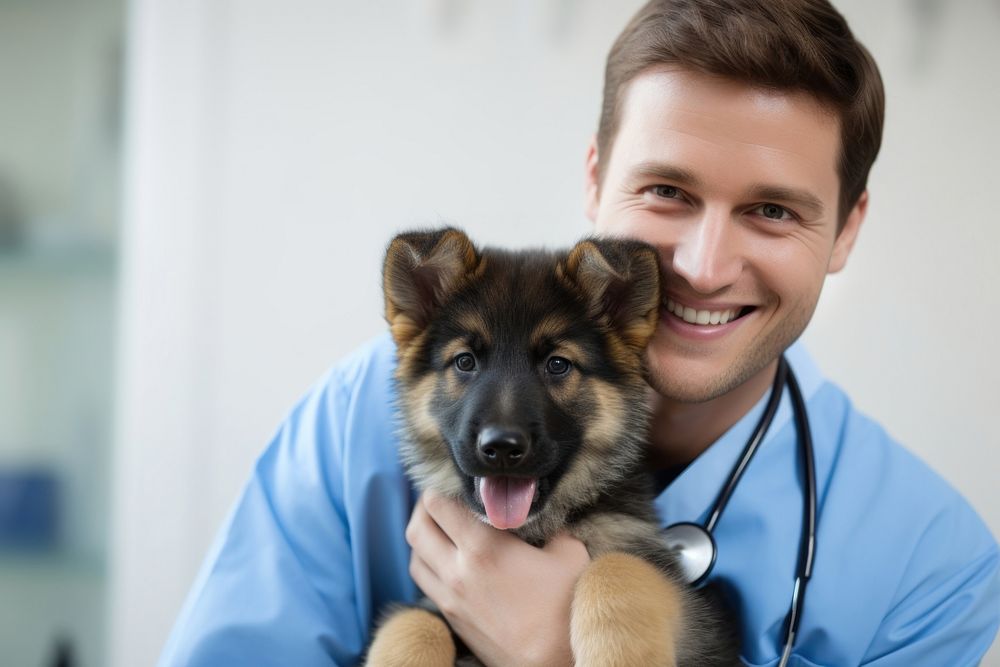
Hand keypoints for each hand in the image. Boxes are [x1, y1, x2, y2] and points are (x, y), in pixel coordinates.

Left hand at [406, 490, 590, 666]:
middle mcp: (457, 570)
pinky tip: (448, 563)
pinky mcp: (453, 620)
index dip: (443, 487)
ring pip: (415, 558)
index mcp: (483, 547)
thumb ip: (553, 528)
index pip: (439, 504)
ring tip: (440, 531)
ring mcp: (451, 598)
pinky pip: (426, 584)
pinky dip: (428, 567)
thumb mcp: (569, 554)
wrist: (554, 662)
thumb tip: (548, 520)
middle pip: (417, 527)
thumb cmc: (566, 607)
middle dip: (425, 509)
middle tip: (441, 501)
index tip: (456, 483)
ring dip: (422, 539)